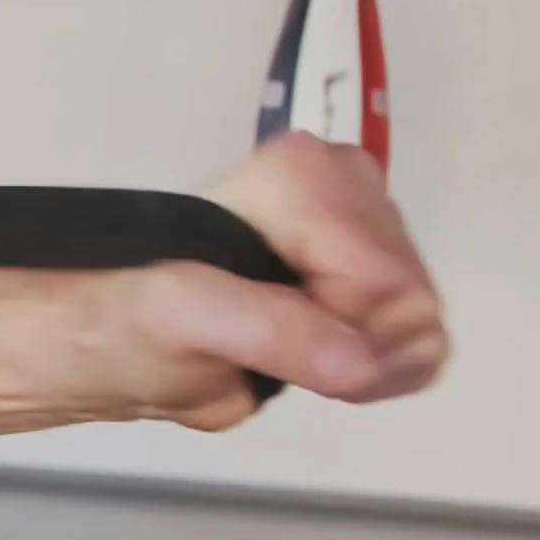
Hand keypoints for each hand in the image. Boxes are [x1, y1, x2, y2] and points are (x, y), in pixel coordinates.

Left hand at [122, 133, 447, 426]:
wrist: (118, 342)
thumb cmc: (130, 322)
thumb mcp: (177, 318)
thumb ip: (267, 331)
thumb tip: (357, 360)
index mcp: (303, 174)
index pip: (381, 279)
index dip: (339, 332)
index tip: (273, 346)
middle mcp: (347, 185)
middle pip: (409, 298)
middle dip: (355, 347)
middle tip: (278, 357)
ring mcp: (366, 228)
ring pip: (418, 319)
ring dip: (363, 360)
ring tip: (289, 357)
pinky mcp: (375, 268)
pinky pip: (420, 335)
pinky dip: (379, 365)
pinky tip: (324, 359)